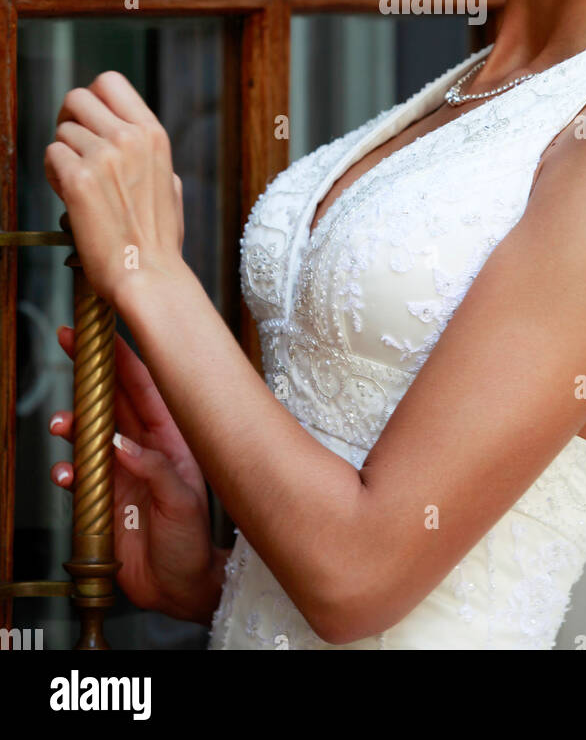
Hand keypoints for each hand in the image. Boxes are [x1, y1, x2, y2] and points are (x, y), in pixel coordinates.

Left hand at [44, 71, 185, 305]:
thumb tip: (126, 134)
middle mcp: (128, 138)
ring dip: (62, 155)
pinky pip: (51, 156)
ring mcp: (103, 158)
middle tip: (72, 146)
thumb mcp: (168, 181)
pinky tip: (69, 195)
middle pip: (78, 98)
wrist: (147, 274)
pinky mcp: (78, 181)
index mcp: (153, 134)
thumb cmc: (157, 237)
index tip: (88, 121)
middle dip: (68, 120)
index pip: (110, 82)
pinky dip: (54, 174)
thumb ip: (147, 152)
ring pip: (61, 133)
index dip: (92, 98)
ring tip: (76, 183)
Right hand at [49, 324, 227, 624]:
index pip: (143, 384)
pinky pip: (78, 474)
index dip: (122, 354)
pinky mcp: (102, 498)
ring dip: (72, 424)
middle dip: (88, 370)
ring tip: (60, 425)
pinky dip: (67, 470)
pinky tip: (66, 475)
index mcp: (170, 435)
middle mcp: (143, 446)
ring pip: (89, 433)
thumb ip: (153, 470)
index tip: (103, 328)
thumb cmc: (193, 543)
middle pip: (110, 397)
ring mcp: (120, 470)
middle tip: (66, 343)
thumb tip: (120, 446)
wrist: (181, 588)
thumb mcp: (182, 502)